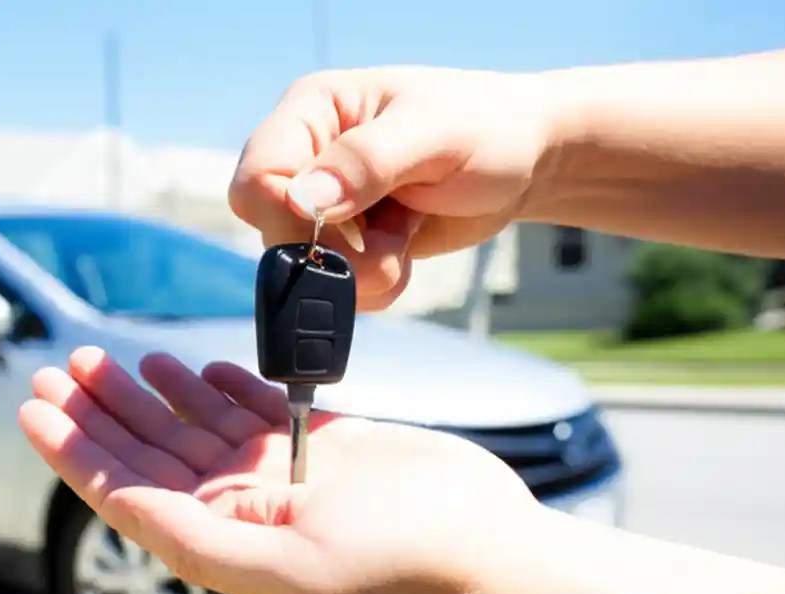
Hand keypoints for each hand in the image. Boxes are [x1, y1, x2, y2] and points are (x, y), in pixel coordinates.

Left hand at [17, 346, 540, 593]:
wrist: (490, 551)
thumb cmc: (400, 572)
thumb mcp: (286, 570)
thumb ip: (200, 540)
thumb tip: (124, 506)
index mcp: (222, 538)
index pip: (126, 488)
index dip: (74, 449)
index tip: (32, 406)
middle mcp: (243, 508)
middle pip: (151, 447)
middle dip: (101, 407)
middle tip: (59, 363)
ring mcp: (283, 475)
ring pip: (196, 421)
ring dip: (150, 389)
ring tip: (107, 355)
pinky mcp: (324, 443)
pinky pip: (256, 408)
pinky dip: (220, 384)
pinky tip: (190, 366)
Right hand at [228, 66, 559, 310]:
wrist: (526, 160)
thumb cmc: (486, 127)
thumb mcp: (433, 135)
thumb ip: (365, 163)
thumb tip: (302, 201)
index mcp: (312, 112)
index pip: (258, 177)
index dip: (289, 214)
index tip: (348, 222)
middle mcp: (306, 158)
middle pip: (273, 233)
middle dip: (335, 253)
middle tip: (391, 239)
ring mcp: (322, 206)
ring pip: (303, 271)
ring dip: (360, 273)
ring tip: (404, 237)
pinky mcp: (344, 244)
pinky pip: (334, 289)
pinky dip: (372, 286)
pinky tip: (402, 249)